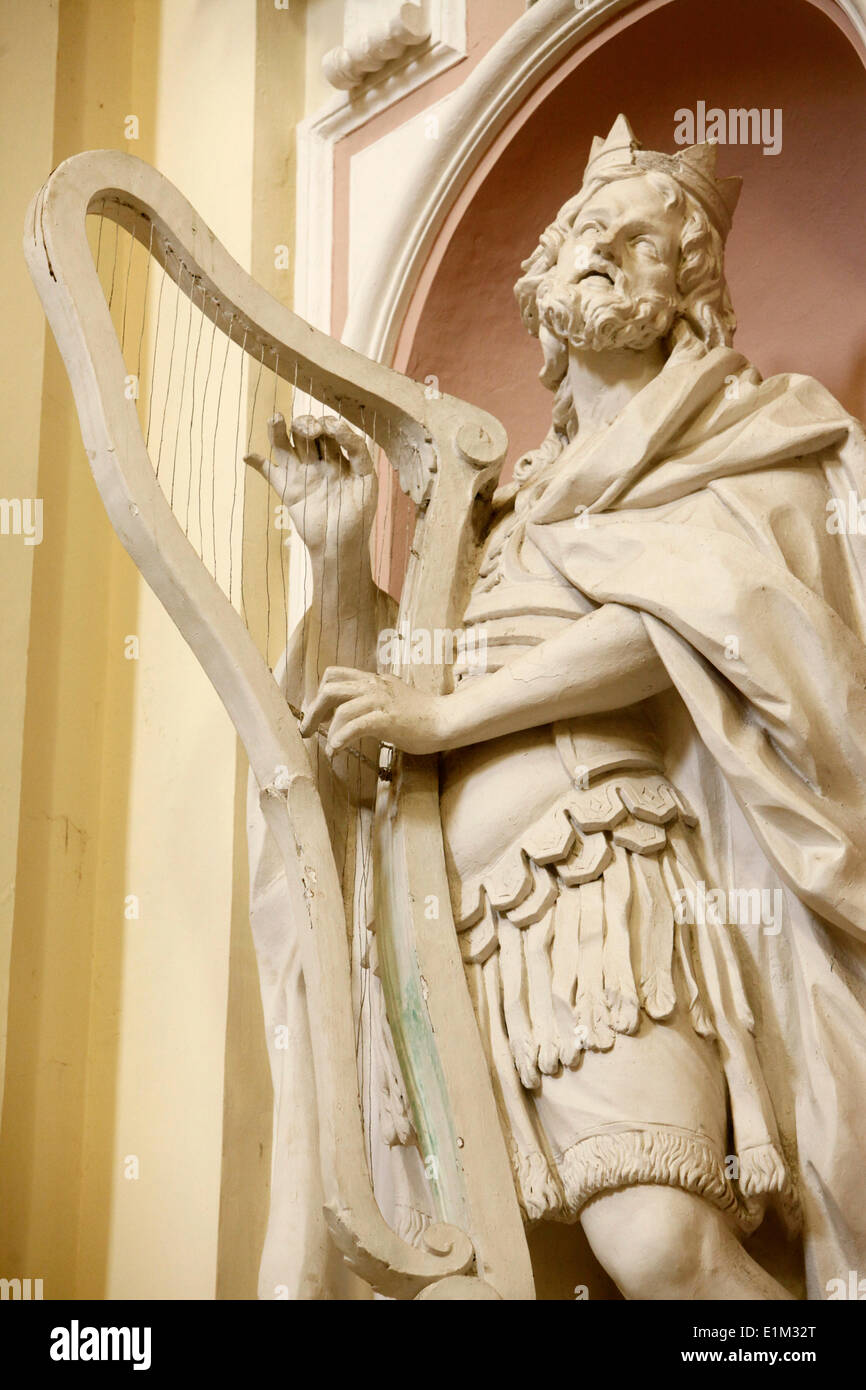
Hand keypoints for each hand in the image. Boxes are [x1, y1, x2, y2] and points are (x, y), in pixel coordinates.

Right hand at [244, 413, 376, 556]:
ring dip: (276, 429)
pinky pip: (267, 471)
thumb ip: (357, 449)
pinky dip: (256, 462)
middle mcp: (318, 461)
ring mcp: (301, 473)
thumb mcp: (366, 477)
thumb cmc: (359, 513)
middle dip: (305, 424)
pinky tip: (249, 455)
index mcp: (339, 456)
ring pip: (284, 444)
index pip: (328, 428)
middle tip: (311, 431)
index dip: (327, 423)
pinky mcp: (287, 489)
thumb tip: (337, 426)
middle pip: (304, 431)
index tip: (329, 429)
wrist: (343, 545)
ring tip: (275, 418)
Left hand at [300, 667, 450, 755]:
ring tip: (329, 748)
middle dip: (313, 712)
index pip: (334, 675)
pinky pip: (356, 726)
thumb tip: (345, 712)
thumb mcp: (390, 697)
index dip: (319, 693)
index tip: (316, 714)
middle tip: (307, 731)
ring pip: (341, 709)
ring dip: (329, 732)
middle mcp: (373, 686)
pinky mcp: (388, 718)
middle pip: (330, 690)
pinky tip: (336, 750)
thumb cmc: (419, 714)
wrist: (444, 719)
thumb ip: (370, 698)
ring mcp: (381, 701)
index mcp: (372, 680)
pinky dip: (341, 738)